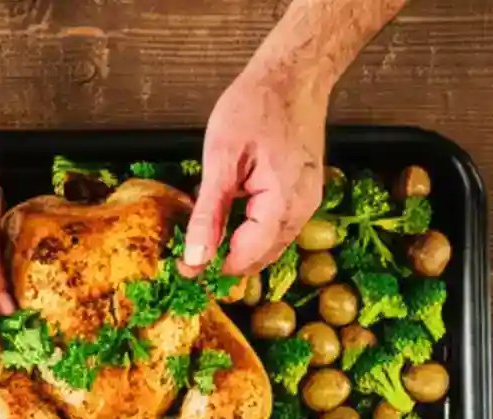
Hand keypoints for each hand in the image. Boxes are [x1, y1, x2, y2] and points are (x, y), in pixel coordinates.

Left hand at [182, 69, 326, 276]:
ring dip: (239, 246)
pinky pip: (277, 225)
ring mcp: (308, 201)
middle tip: (189, 256)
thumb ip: (208, 214)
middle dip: (227, 261)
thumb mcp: (220, 159)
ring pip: (271, 244)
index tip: (183, 269)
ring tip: (205, 237)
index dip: (214, 267)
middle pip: (262, 256)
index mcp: (283, 202)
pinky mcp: (305, 193)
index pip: (247, 256)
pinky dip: (252, 230)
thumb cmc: (255, 106)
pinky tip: (230, 217)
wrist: (292, 76)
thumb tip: (195, 259)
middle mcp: (303, 209)